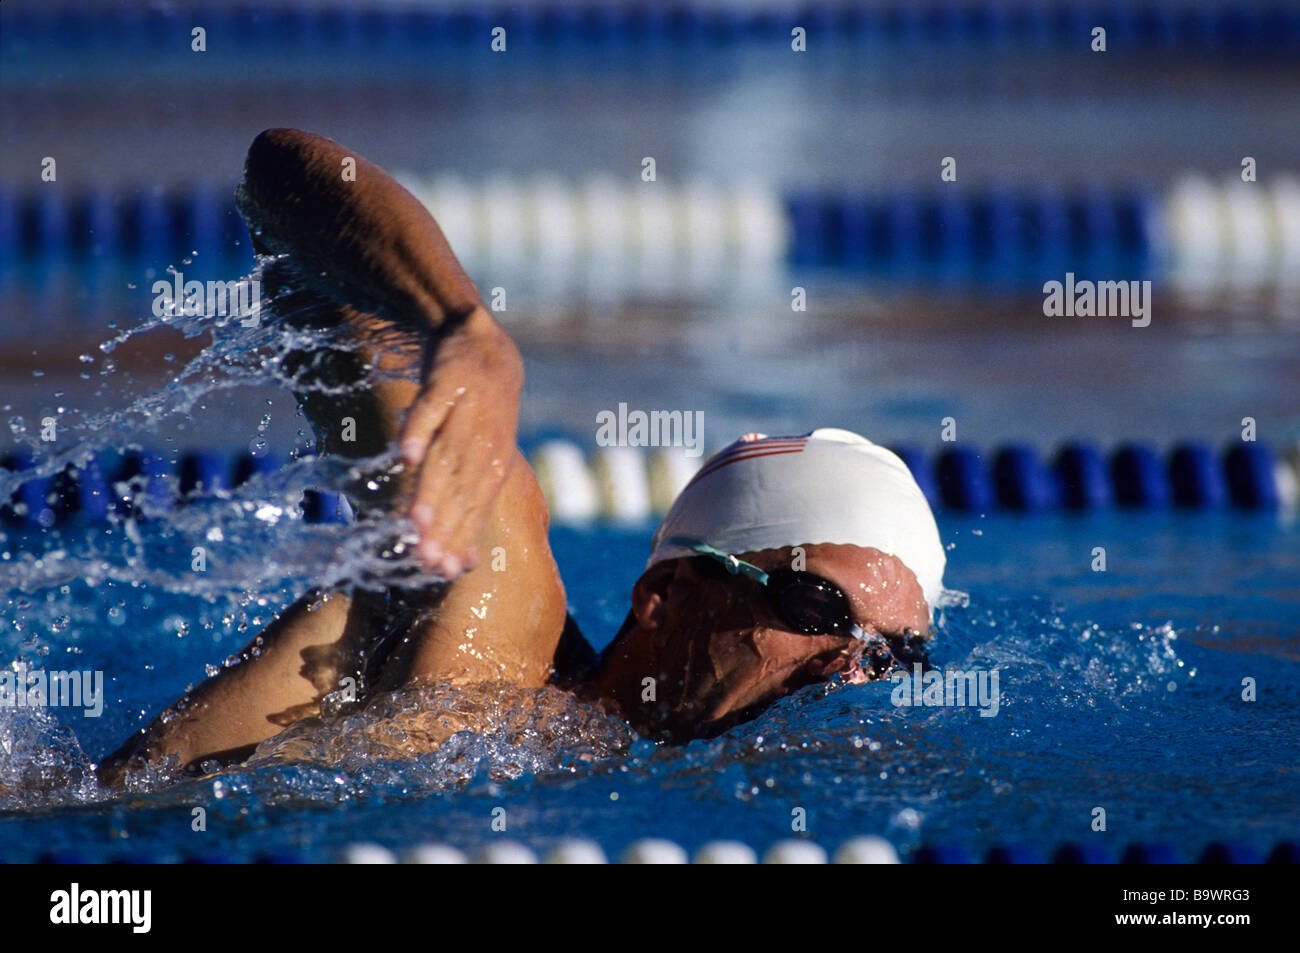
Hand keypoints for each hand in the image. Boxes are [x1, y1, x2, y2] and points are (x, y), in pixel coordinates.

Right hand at [398, 310, 522, 578]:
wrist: (484, 347)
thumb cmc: (479, 418)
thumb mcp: (484, 463)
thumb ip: (471, 511)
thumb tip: (465, 567)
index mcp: (493, 468)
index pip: (475, 510)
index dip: (459, 539)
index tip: (441, 571)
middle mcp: (484, 445)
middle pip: (460, 491)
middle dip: (444, 526)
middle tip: (425, 558)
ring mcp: (467, 413)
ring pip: (446, 457)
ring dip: (431, 490)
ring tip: (415, 522)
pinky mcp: (448, 383)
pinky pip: (430, 410)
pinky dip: (418, 432)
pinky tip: (404, 456)